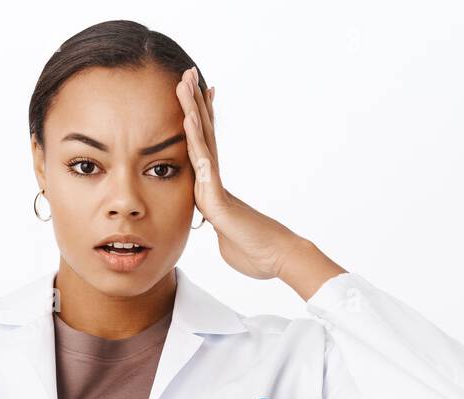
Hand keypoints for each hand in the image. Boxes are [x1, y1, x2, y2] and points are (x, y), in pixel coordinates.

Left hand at [175, 67, 304, 280]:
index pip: (202, 150)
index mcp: (213, 190)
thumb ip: (219, 225)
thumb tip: (218, 224)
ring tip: (185, 83)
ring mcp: (217, 187)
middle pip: (202, 136)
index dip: (198, 123)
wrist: (278, 259)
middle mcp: (216, 182)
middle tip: (189, 74)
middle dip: (194, 105)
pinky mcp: (219, 199)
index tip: (195, 99)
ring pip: (202, 143)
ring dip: (192, 111)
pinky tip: (189, 119)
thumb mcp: (227, 238)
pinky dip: (196, 141)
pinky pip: (204, 166)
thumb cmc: (256, 253)